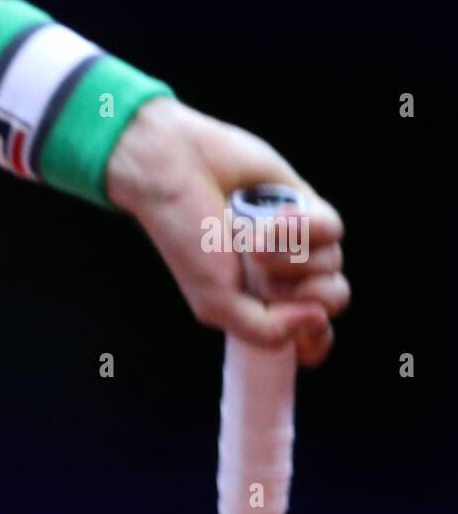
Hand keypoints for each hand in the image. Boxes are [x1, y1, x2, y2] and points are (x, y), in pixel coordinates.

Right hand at [107, 97, 348, 365]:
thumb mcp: (216, 305)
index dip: (316, 338)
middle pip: (331, 300)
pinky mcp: (308, 207)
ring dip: (290, 256)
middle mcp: (283, 277)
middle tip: (259, 275)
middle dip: (300, 292)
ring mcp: (297, 243)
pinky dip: (304, 228)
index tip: (305, 332)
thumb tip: (318, 318)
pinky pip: (334, 231)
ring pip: (332, 265)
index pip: (310, 337)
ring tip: (250, 238)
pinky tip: (274, 216)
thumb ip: (266, 331)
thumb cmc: (187, 240)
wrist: (179, 175)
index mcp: (260, 306)